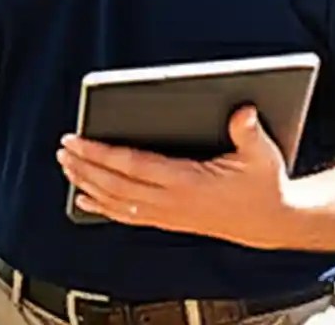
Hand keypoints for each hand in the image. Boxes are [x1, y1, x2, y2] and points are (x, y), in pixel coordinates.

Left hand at [57, 106, 293, 248]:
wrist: (271, 223)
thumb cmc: (264, 184)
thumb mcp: (262, 154)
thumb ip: (248, 132)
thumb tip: (242, 111)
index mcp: (188, 183)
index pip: (133, 166)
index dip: (101, 153)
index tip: (77, 140)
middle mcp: (172, 202)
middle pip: (116, 184)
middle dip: (85, 166)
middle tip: (64, 149)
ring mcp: (168, 216)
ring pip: (117, 202)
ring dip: (88, 183)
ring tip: (67, 166)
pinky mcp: (168, 222)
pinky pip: (128, 216)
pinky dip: (102, 208)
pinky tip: (83, 200)